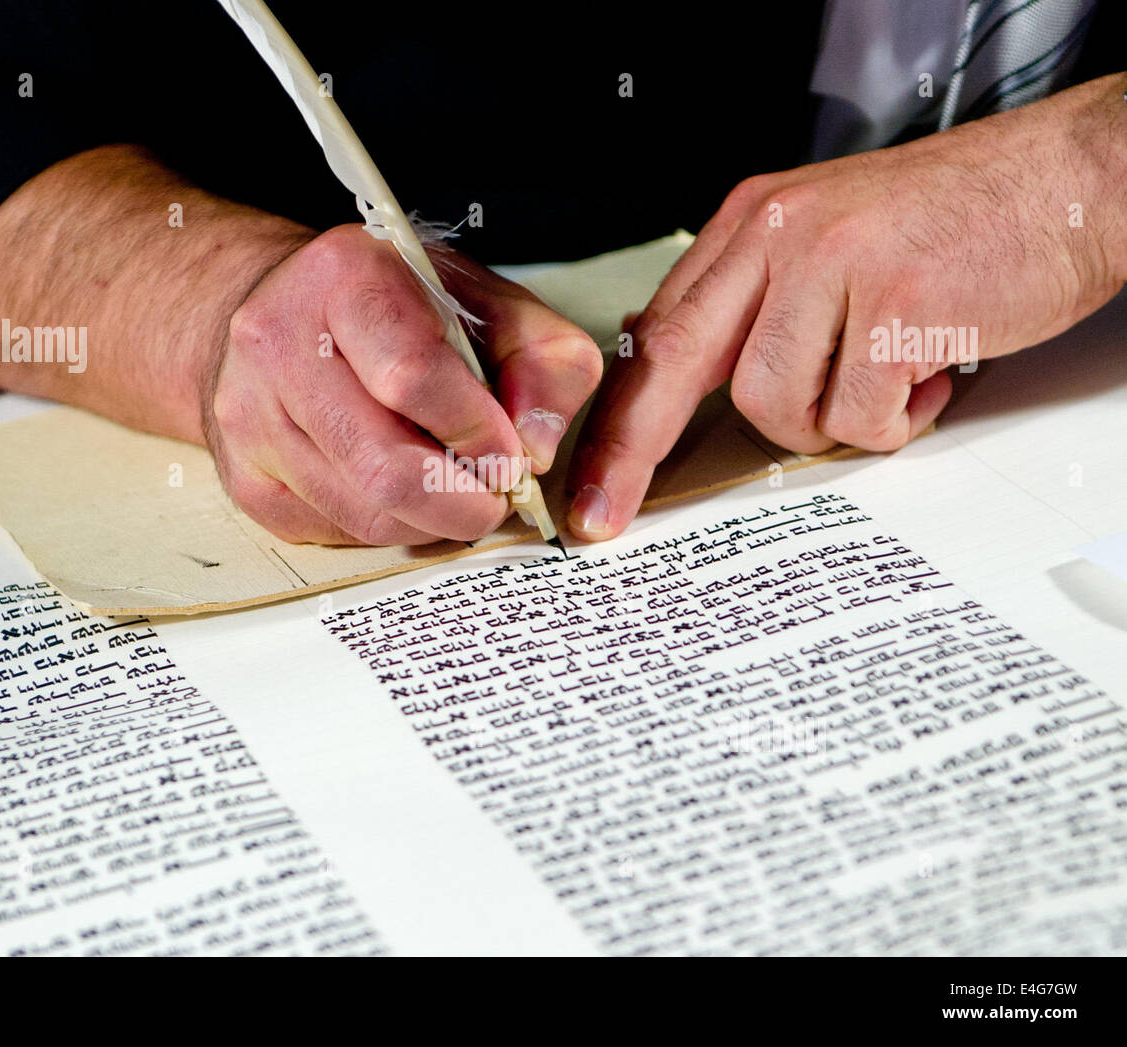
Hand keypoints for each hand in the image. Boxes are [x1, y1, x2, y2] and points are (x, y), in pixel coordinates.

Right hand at [205, 224, 600, 544]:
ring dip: (430, 521)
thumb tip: (536, 448)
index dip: (475, 431)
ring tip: (455, 493)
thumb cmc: (397, 306)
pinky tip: (401, 493)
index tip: (510, 454)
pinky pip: (335, 533)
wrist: (283, 310)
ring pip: (363, 514)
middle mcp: (278, 342)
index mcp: (345, 278)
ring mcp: (250, 414)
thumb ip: (544, 362)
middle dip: (460, 501)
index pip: (412, 376)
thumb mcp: (491, 303)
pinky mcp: (244, 475)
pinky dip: (387, 527)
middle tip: (493, 498)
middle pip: (383, 466)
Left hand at [567, 74, 1126, 540]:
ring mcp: (834, 262)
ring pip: (772, 404)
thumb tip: (692, 385)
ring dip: (829, 420)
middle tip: (604, 515)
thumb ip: (757, 307)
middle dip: (630, 454)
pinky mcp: (893, 301)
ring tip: (883, 381)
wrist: (1069, 181)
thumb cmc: (954, 225)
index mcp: (753, 222)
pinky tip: (924, 374)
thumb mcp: (827, 243)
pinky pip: (855, 415)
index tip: (588, 482)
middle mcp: (779, 232)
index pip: (656, 331)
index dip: (616, 417)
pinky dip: (892, 419)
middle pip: (671, 363)